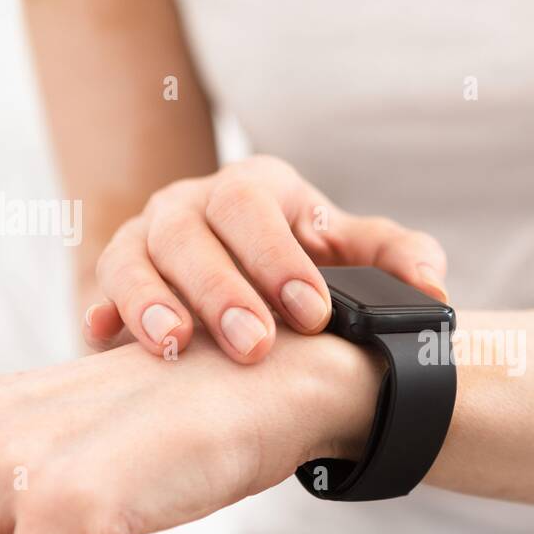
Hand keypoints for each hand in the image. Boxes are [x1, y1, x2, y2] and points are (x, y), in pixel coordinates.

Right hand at [83, 155, 448, 362]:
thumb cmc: (314, 266)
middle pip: (190, 231)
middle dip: (221, 289)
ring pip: (132, 255)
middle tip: (253, 346)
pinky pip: (100, 287)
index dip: (278, 257)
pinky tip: (103, 336)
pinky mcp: (119, 281)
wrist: (261, 283)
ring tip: (176, 345)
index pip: (254, 205)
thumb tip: (434, 290)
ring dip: (152, 300)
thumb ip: (401, 260)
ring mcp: (148, 239)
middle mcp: (193, 205)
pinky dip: (103, 309)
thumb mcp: (361, 255)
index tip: (311, 313)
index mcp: (256, 188)